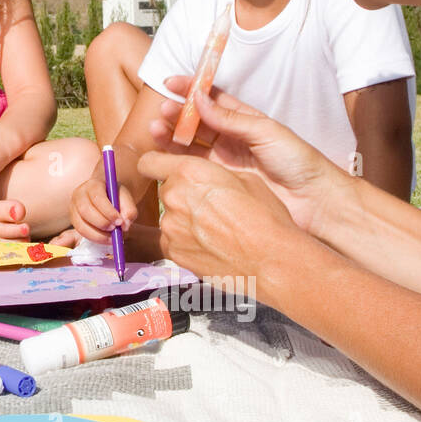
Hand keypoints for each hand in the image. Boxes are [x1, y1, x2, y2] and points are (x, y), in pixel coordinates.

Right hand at [69, 169, 136, 245]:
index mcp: (93, 184)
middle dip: (102, 223)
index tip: (120, 221)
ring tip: (112, 237)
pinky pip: (81, 232)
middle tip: (115, 230)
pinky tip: (106, 238)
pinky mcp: (73, 219)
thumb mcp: (127, 200)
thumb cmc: (116, 197)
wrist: (106, 195)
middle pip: (85, 210)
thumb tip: (125, 225)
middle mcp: (79, 194)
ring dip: (98, 234)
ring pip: (81, 224)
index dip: (108, 211)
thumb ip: (129, 211)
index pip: (97, 198)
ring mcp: (73, 207)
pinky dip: (94, 238)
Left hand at [136, 149, 305, 284]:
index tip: (165, 171)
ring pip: (170, 217)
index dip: (157, 166)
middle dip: (180, 195)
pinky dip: (185, 241)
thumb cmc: (265, 217)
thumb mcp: (244, 178)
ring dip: (184, 219)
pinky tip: (210, 245)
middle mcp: (173, 197)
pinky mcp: (172, 252)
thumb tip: (201, 176)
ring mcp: (170, 227)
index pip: (149, 161)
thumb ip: (211, 173)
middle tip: (207, 205)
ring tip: (214, 230)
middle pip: (164, 190)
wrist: (271, 260)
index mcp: (189, 172)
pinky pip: (172, 240)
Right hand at [145, 76, 353, 238]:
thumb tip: (199, 98)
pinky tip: (164, 153)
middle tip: (162, 110)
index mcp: (244, 120)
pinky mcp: (220, 183)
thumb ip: (230, 118)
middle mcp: (231, 139)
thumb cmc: (298, 162)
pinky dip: (176, 160)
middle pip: (196, 122)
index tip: (171, 82)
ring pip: (190, 144)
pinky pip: (193, 168)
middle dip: (176, 114)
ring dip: (171, 135)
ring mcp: (224, 161)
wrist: (313, 201)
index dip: (191, 89)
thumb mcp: (265, 131)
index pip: (212, 99)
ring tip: (156, 128)